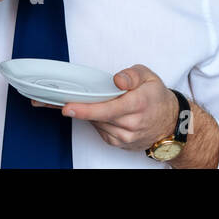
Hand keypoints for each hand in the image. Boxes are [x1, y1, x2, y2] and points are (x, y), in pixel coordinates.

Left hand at [31, 64, 178, 151]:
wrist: (169, 123)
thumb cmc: (156, 97)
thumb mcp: (149, 76)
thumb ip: (133, 74)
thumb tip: (118, 80)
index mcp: (139, 103)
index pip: (108, 108)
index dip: (86, 109)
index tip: (67, 107)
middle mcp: (132, 123)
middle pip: (97, 117)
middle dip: (74, 109)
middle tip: (48, 101)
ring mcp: (125, 136)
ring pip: (96, 124)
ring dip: (83, 114)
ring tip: (72, 101)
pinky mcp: (119, 143)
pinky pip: (100, 130)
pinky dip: (94, 120)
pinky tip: (93, 111)